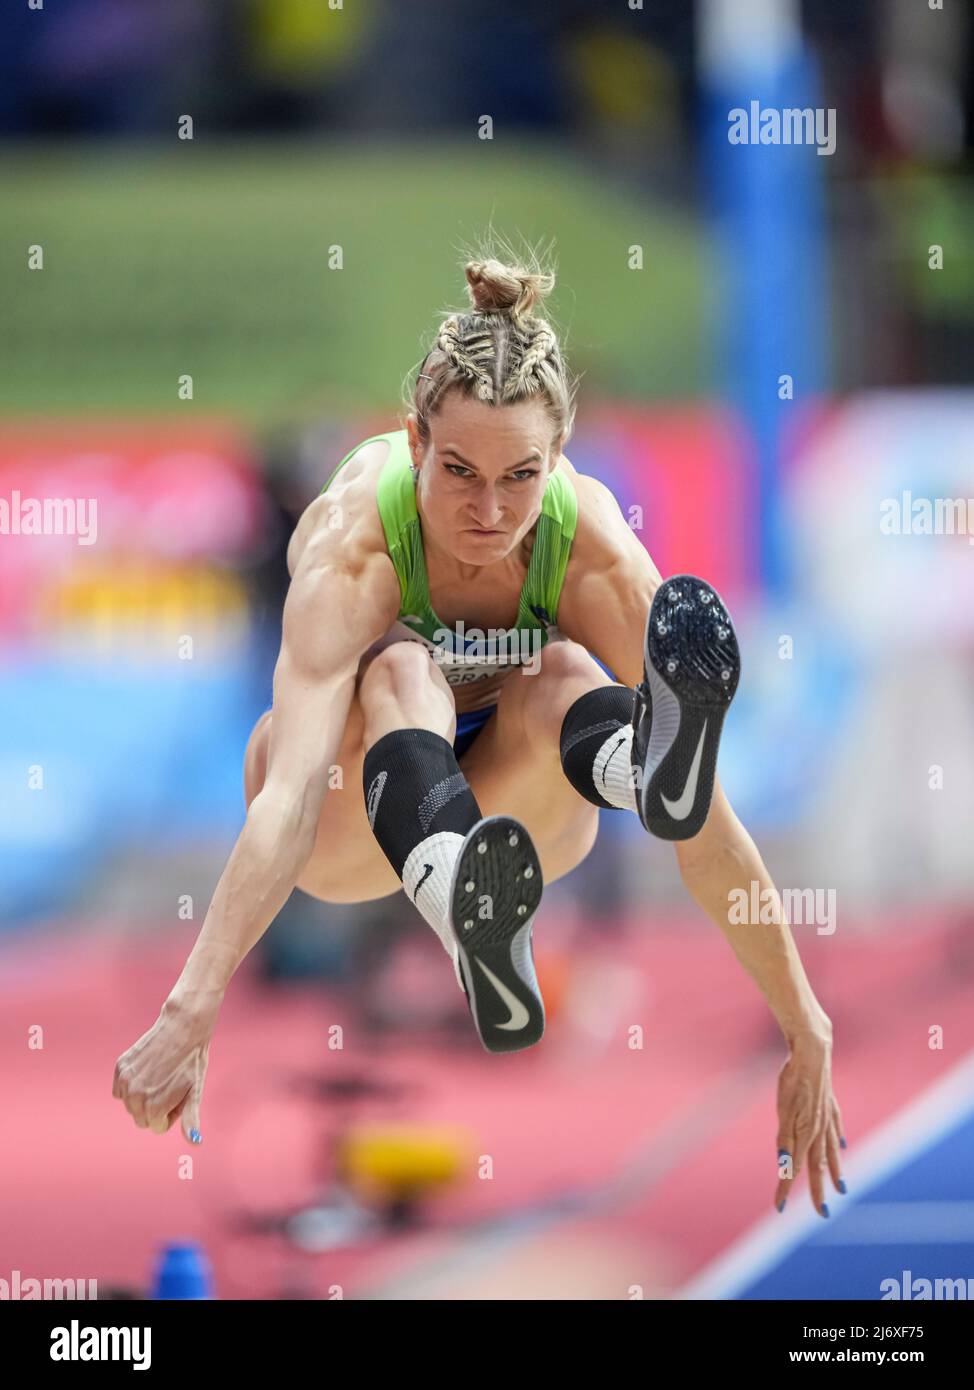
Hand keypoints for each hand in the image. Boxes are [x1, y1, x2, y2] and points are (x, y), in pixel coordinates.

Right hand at [112, 994, 217, 1141]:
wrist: (182, 1028)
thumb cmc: (191, 1061)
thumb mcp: (195, 1092)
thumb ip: (190, 1120)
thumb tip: (196, 1143)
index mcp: (153, 1108)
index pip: (157, 1127)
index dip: (170, 1113)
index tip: (178, 1095)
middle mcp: (135, 1097)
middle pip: (141, 1119)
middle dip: (155, 1108)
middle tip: (169, 1086)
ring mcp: (125, 1081)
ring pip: (130, 1105)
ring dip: (142, 1098)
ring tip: (159, 1078)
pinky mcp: (120, 1067)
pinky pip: (119, 1090)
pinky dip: (130, 1086)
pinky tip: (146, 1072)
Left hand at [774, 1026, 845, 1216]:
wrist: (812, 1052)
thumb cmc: (793, 1080)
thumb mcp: (784, 1109)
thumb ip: (785, 1139)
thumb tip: (785, 1166)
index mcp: (806, 1133)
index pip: (794, 1169)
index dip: (785, 1189)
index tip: (779, 1208)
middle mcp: (820, 1130)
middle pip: (819, 1166)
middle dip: (819, 1190)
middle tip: (823, 1212)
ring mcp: (827, 1117)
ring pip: (832, 1151)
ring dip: (835, 1171)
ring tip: (841, 1188)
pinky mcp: (830, 1104)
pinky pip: (836, 1129)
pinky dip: (839, 1141)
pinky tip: (842, 1146)